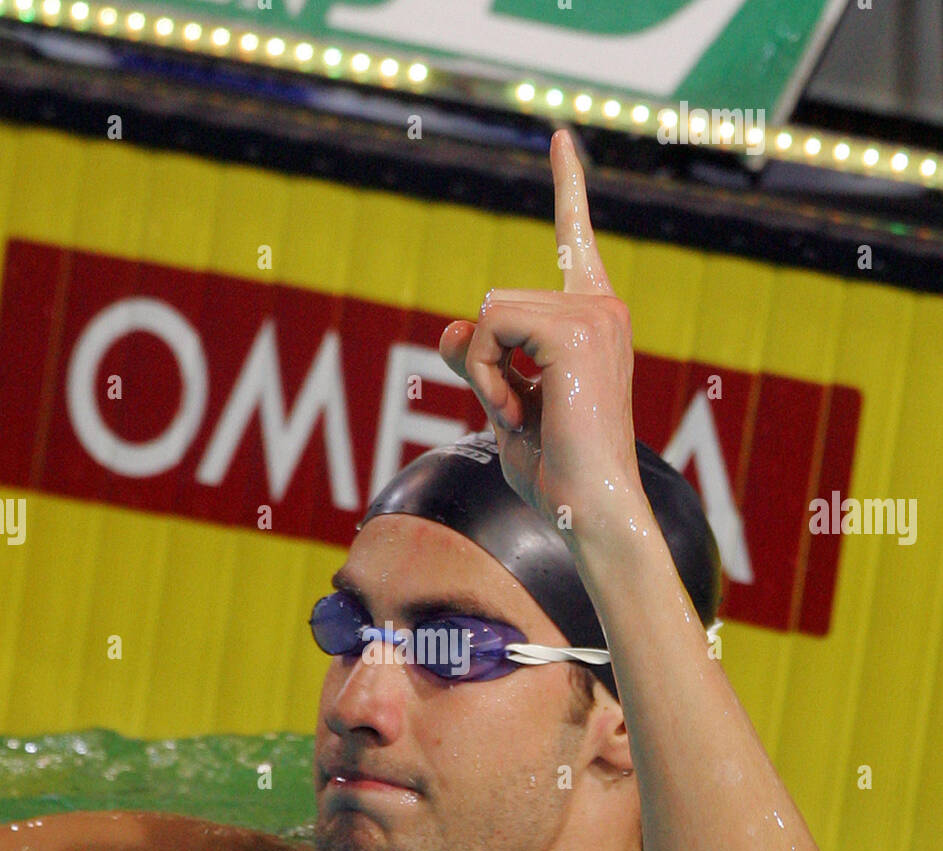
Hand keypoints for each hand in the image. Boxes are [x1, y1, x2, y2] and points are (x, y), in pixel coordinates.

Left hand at [439, 128, 647, 543]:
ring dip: (484, 373)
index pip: (574, 243)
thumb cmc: (558, 473)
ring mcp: (594, 315)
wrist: (593, 510)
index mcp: (593, 322)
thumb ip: (482, 364)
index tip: (559, 137)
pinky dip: (486, 375)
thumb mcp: (505, 409)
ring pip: (489, 313)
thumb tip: (453, 326)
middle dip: (483, 361)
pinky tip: (520, 412)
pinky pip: (491, 328)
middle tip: (516, 413)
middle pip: (495, 300)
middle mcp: (601, 308)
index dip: (567, 189)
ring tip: (521, 417)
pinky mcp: (577, 331)